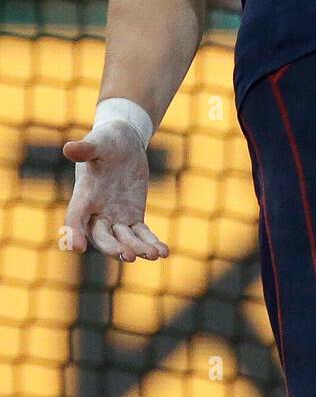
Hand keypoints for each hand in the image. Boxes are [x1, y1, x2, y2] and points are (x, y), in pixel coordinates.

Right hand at [62, 121, 168, 261]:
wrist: (124, 143)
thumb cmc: (106, 141)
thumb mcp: (98, 142)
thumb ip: (85, 149)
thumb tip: (69, 148)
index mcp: (84, 195)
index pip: (75, 217)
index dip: (74, 232)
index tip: (76, 248)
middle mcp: (97, 212)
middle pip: (101, 235)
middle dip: (113, 247)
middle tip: (128, 255)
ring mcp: (115, 217)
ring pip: (124, 239)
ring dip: (137, 248)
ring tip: (154, 255)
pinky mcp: (133, 216)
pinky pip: (141, 234)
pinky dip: (151, 243)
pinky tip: (163, 252)